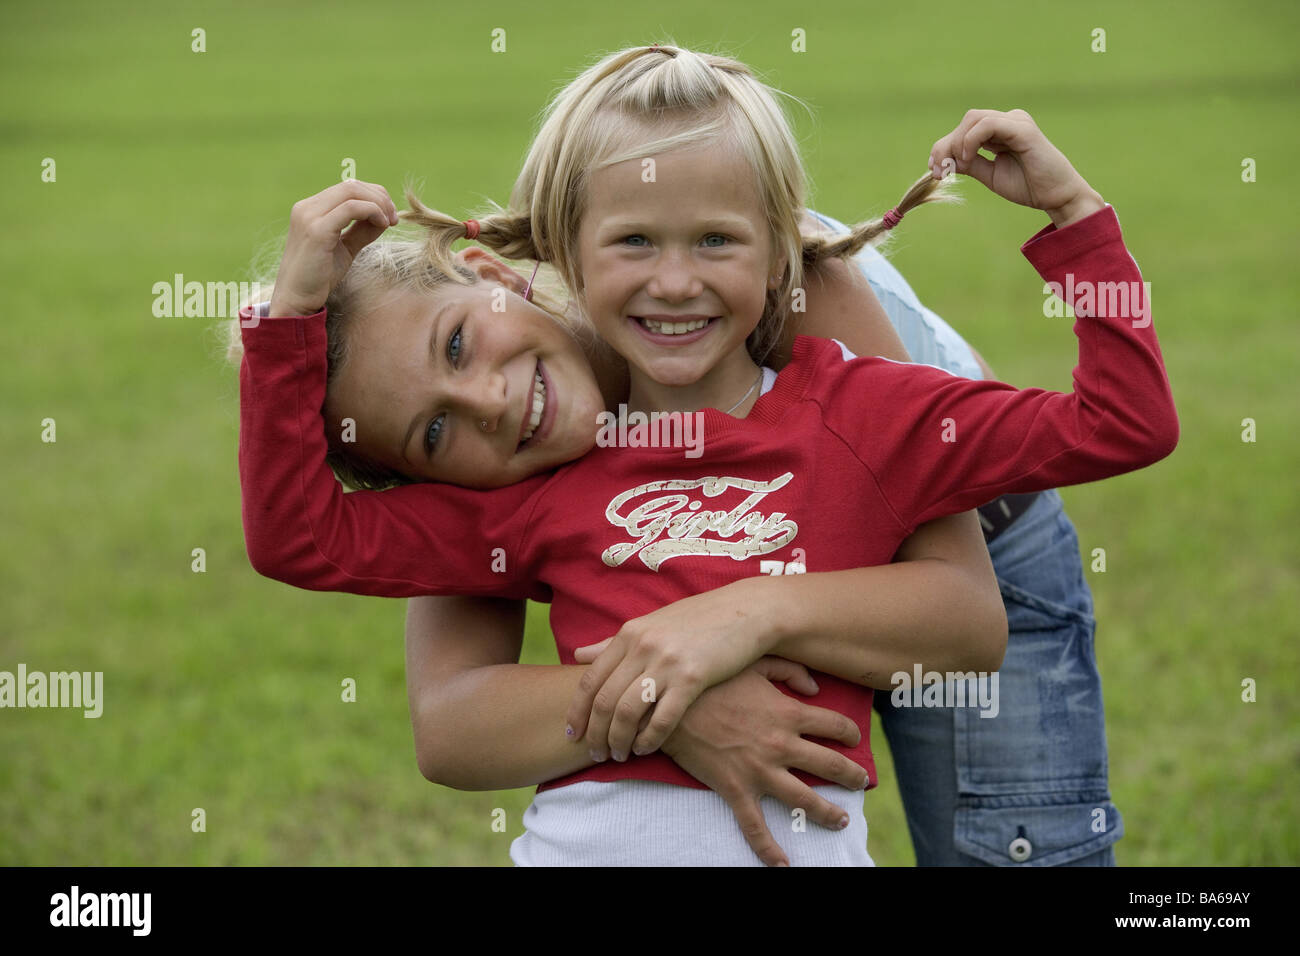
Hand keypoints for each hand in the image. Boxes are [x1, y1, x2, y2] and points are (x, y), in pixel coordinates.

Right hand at [267, 180, 398, 317]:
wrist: (296, 300)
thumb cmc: (319, 277)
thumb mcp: (345, 248)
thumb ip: (361, 230)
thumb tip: (384, 217)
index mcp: (311, 209)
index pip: (347, 188)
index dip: (374, 196)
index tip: (390, 216)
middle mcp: (307, 207)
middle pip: (351, 186)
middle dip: (380, 198)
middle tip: (395, 218)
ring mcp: (309, 216)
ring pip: (352, 192)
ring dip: (379, 204)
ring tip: (390, 222)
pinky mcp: (317, 230)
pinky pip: (351, 208)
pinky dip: (372, 211)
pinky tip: (382, 225)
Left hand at [566, 578, 773, 762]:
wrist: (746, 612)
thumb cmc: (699, 621)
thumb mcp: (652, 625)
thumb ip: (614, 643)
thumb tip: (579, 654)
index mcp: (629, 634)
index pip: (590, 680)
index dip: (577, 711)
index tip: (572, 733)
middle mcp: (642, 646)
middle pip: (604, 700)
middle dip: (595, 733)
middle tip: (594, 753)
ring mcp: (666, 662)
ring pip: (627, 712)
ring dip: (618, 740)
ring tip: (619, 755)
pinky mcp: (693, 678)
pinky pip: (662, 718)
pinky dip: (649, 739)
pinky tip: (646, 749)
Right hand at [662, 657, 869, 866]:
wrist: (670, 705)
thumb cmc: (712, 680)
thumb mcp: (753, 664)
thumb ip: (789, 670)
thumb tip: (815, 688)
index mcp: (787, 713)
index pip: (834, 725)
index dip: (849, 732)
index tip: (853, 738)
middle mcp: (781, 745)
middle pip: (829, 764)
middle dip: (851, 775)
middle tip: (860, 782)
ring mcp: (760, 771)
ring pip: (804, 799)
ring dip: (828, 813)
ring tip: (842, 820)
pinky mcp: (736, 790)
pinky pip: (755, 826)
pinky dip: (770, 850)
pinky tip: (783, 864)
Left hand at [928, 109, 1103, 226]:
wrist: (1057, 196)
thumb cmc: (1028, 185)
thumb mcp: (990, 175)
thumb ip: (970, 164)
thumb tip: (945, 160)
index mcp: (1000, 131)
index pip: (964, 128)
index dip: (943, 146)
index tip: (933, 170)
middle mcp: (1008, 121)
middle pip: (966, 121)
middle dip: (945, 145)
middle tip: (938, 172)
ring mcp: (1016, 122)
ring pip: (973, 119)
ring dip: (956, 143)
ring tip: (957, 167)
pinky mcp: (1023, 129)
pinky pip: (988, 124)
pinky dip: (971, 140)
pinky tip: (968, 158)